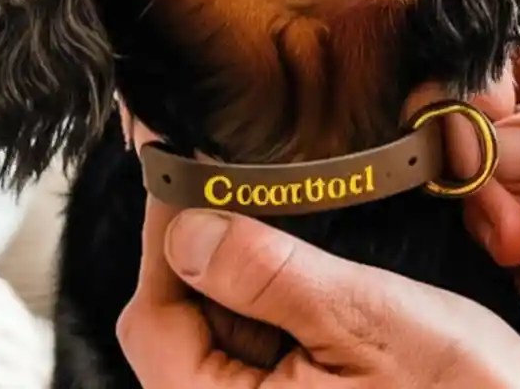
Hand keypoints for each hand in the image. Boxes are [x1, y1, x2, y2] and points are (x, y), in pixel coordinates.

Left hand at [116, 198, 519, 388]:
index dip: (165, 236)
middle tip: (235, 172)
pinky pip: (268, 352)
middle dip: (207, 247)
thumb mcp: (366, 321)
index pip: (154, 318)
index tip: (184, 167)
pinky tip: (311, 268)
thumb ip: (266, 275)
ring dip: (246, 272)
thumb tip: (186, 228)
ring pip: (224, 334)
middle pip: (182, 326)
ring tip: (280, 211)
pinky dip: (279, 303)